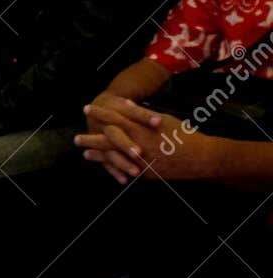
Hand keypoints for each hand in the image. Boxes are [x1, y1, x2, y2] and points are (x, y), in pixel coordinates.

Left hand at [76, 94, 195, 182]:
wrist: (200, 158)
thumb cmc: (183, 134)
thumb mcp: (163, 119)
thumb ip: (142, 114)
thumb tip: (126, 104)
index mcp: (141, 129)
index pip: (114, 118)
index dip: (99, 113)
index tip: (87, 108)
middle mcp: (137, 145)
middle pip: (108, 140)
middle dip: (91, 138)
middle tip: (76, 138)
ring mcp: (140, 161)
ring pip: (113, 158)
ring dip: (98, 155)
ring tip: (85, 153)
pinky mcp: (146, 173)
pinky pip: (127, 170)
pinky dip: (114, 168)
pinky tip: (106, 166)